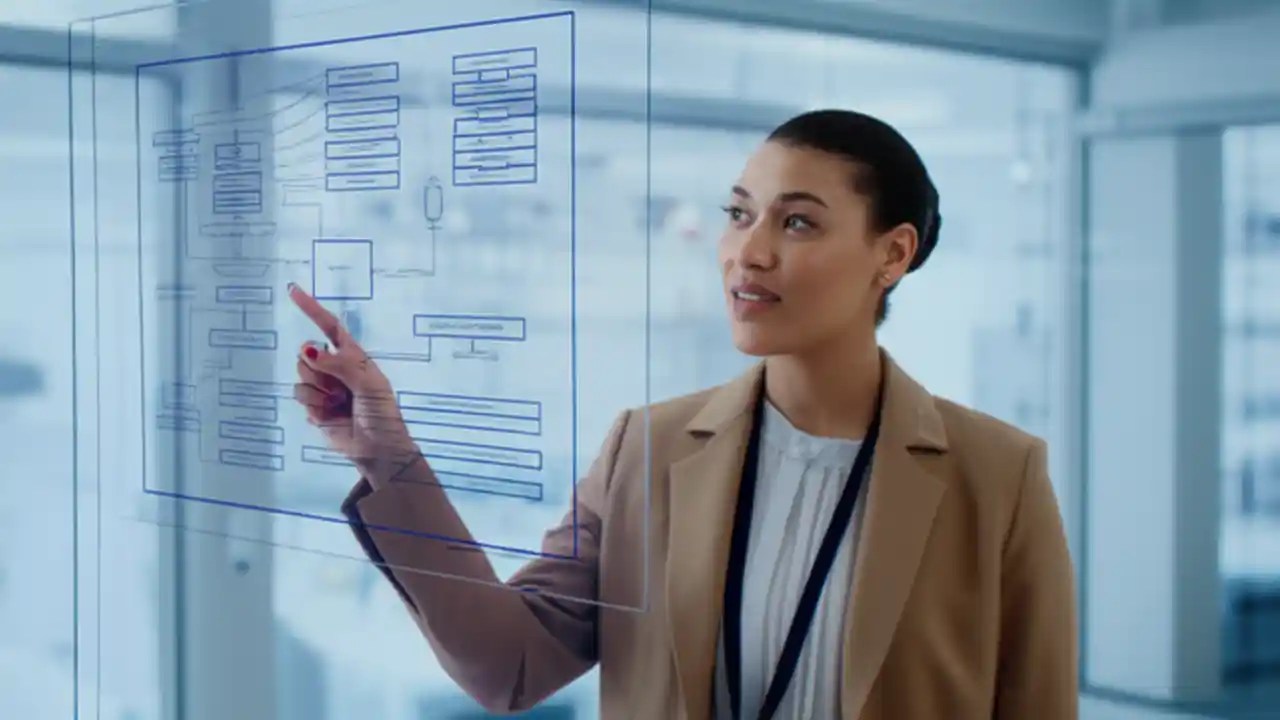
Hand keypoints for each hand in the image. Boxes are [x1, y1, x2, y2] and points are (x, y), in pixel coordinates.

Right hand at [288, 283, 421, 480]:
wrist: (378, 449)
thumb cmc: (382, 413)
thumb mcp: (368, 384)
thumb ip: (339, 365)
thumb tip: (309, 349)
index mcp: (352, 356)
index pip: (328, 326)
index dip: (311, 308)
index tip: (293, 291)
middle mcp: (334, 368)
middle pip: (305, 353)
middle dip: (317, 369)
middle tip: (340, 388)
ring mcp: (322, 387)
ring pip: (300, 375)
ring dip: (318, 391)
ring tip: (339, 403)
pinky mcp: (313, 407)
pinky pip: (300, 397)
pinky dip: (314, 406)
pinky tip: (330, 415)